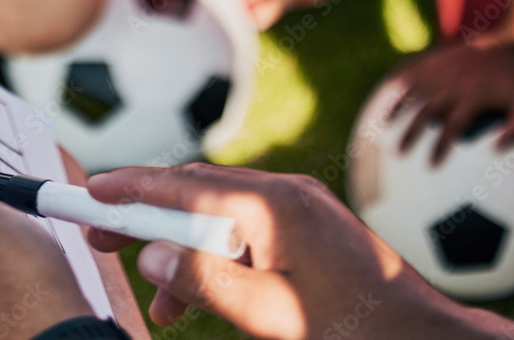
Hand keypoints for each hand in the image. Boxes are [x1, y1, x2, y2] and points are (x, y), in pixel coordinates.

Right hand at [86, 164, 461, 338]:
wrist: (423, 336)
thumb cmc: (356, 328)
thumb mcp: (274, 317)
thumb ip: (208, 283)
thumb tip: (152, 258)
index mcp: (273, 207)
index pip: (183, 187)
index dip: (130, 188)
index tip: (90, 193)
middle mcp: (282, 192)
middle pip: (194, 191)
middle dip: (145, 213)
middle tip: (102, 235)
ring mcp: (296, 205)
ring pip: (217, 213)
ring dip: (181, 247)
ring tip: (158, 301)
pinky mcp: (304, 224)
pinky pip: (243, 228)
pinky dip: (215, 255)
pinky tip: (202, 295)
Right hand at [391, 42, 513, 164]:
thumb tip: (494, 149)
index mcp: (474, 96)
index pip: (452, 127)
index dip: (440, 148)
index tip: (431, 165)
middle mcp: (453, 83)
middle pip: (426, 112)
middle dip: (411, 134)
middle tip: (399, 152)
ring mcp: (442, 69)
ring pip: (412, 92)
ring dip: (396, 109)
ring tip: (382, 126)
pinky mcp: (436, 59)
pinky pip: (410, 72)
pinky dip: (396, 84)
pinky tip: (386, 96)